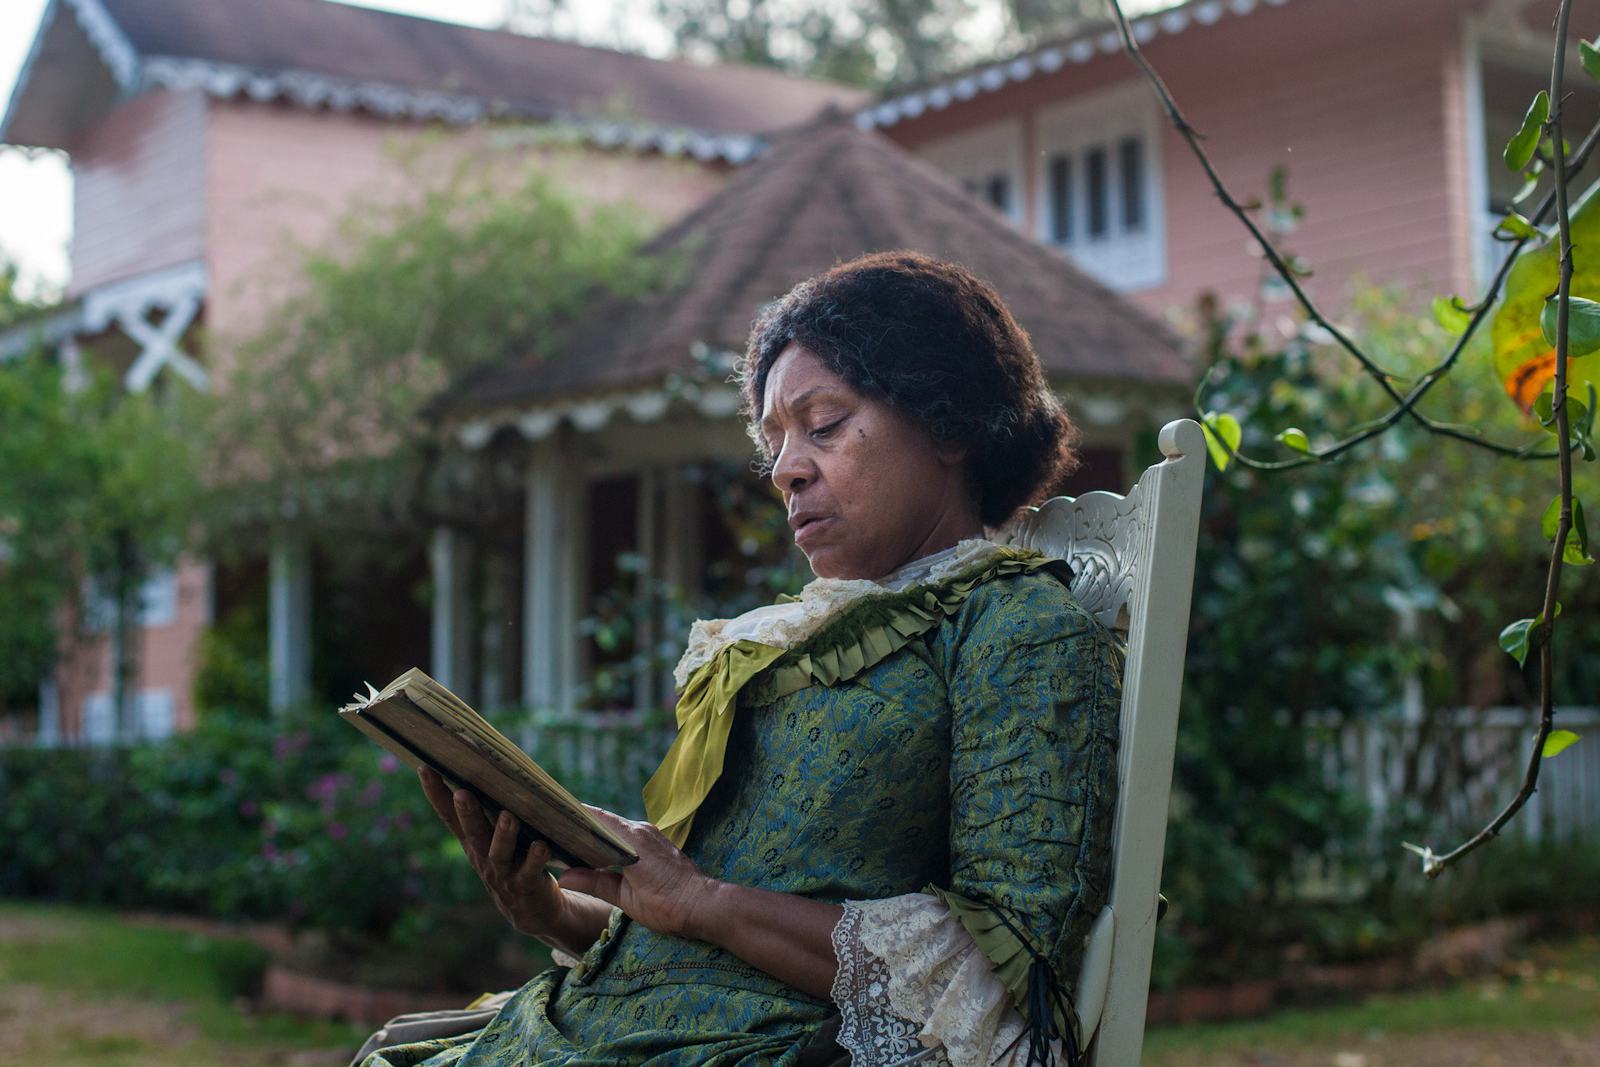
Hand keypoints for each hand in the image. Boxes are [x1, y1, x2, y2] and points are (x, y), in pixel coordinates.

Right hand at [417, 766, 595, 948]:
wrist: (531, 910)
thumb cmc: (515, 861)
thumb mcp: (498, 836)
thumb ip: (493, 809)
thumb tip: (497, 766)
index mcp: (473, 841)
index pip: (450, 816)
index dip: (436, 794)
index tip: (425, 768)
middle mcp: (483, 856)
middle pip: (473, 833)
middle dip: (467, 813)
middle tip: (463, 793)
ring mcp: (503, 873)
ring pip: (500, 853)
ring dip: (504, 835)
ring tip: (508, 817)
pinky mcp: (526, 886)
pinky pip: (530, 872)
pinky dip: (535, 859)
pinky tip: (541, 846)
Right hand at [556, 806, 720, 940]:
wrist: (701, 905)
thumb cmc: (666, 905)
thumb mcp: (625, 898)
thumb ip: (594, 884)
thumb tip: (563, 878)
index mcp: (631, 839)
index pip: (596, 819)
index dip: (574, 816)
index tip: (553, 815)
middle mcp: (640, 830)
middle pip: (604, 821)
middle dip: (582, 825)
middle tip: (555, 828)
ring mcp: (650, 834)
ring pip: (616, 827)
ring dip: (597, 832)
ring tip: (571, 839)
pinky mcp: (657, 842)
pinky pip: (629, 834)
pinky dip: (612, 839)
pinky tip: (600, 849)